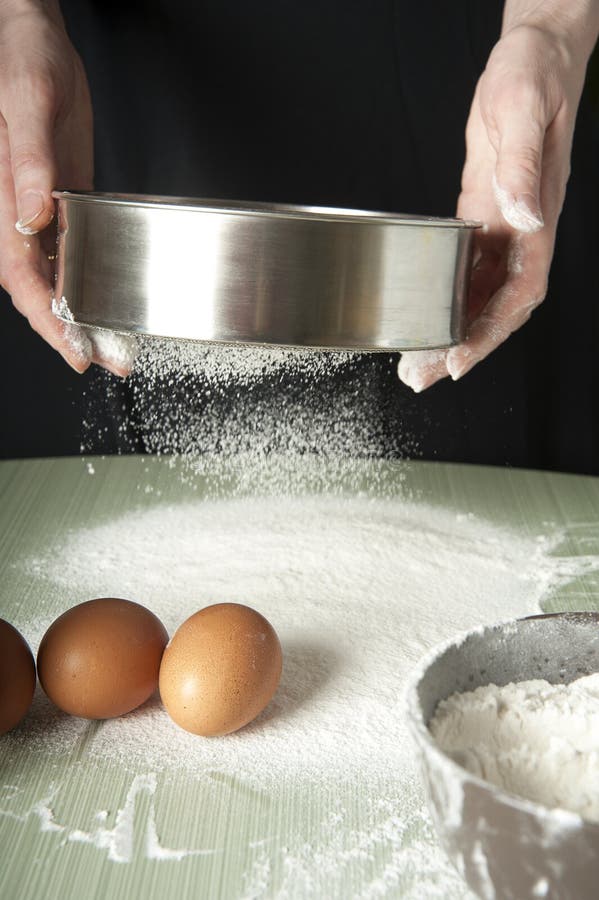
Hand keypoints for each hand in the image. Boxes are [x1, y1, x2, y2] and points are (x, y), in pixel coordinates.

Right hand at [0, 1, 133, 375]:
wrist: (35, 45)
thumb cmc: (23, 65)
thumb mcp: (30, 106)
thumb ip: (31, 163)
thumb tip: (32, 217)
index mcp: (3, 200)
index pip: (22, 277)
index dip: (48, 319)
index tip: (75, 350)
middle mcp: (18, 217)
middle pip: (40, 292)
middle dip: (72, 333)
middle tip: (111, 359)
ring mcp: (39, 216)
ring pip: (56, 282)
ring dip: (83, 318)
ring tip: (116, 346)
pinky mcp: (62, 207)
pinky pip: (69, 258)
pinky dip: (87, 287)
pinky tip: (107, 305)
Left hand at [398, 14, 596, 391]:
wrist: (532, 57)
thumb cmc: (532, 77)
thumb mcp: (522, 112)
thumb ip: (523, 168)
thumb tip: (524, 218)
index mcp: (537, 217)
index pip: (519, 293)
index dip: (491, 332)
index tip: (459, 360)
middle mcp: (521, 232)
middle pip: (495, 308)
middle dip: (462, 348)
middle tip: (421, 377)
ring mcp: (502, 228)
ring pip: (479, 296)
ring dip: (451, 332)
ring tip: (416, 362)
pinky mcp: (482, 216)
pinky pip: (467, 270)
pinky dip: (448, 298)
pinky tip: (425, 316)